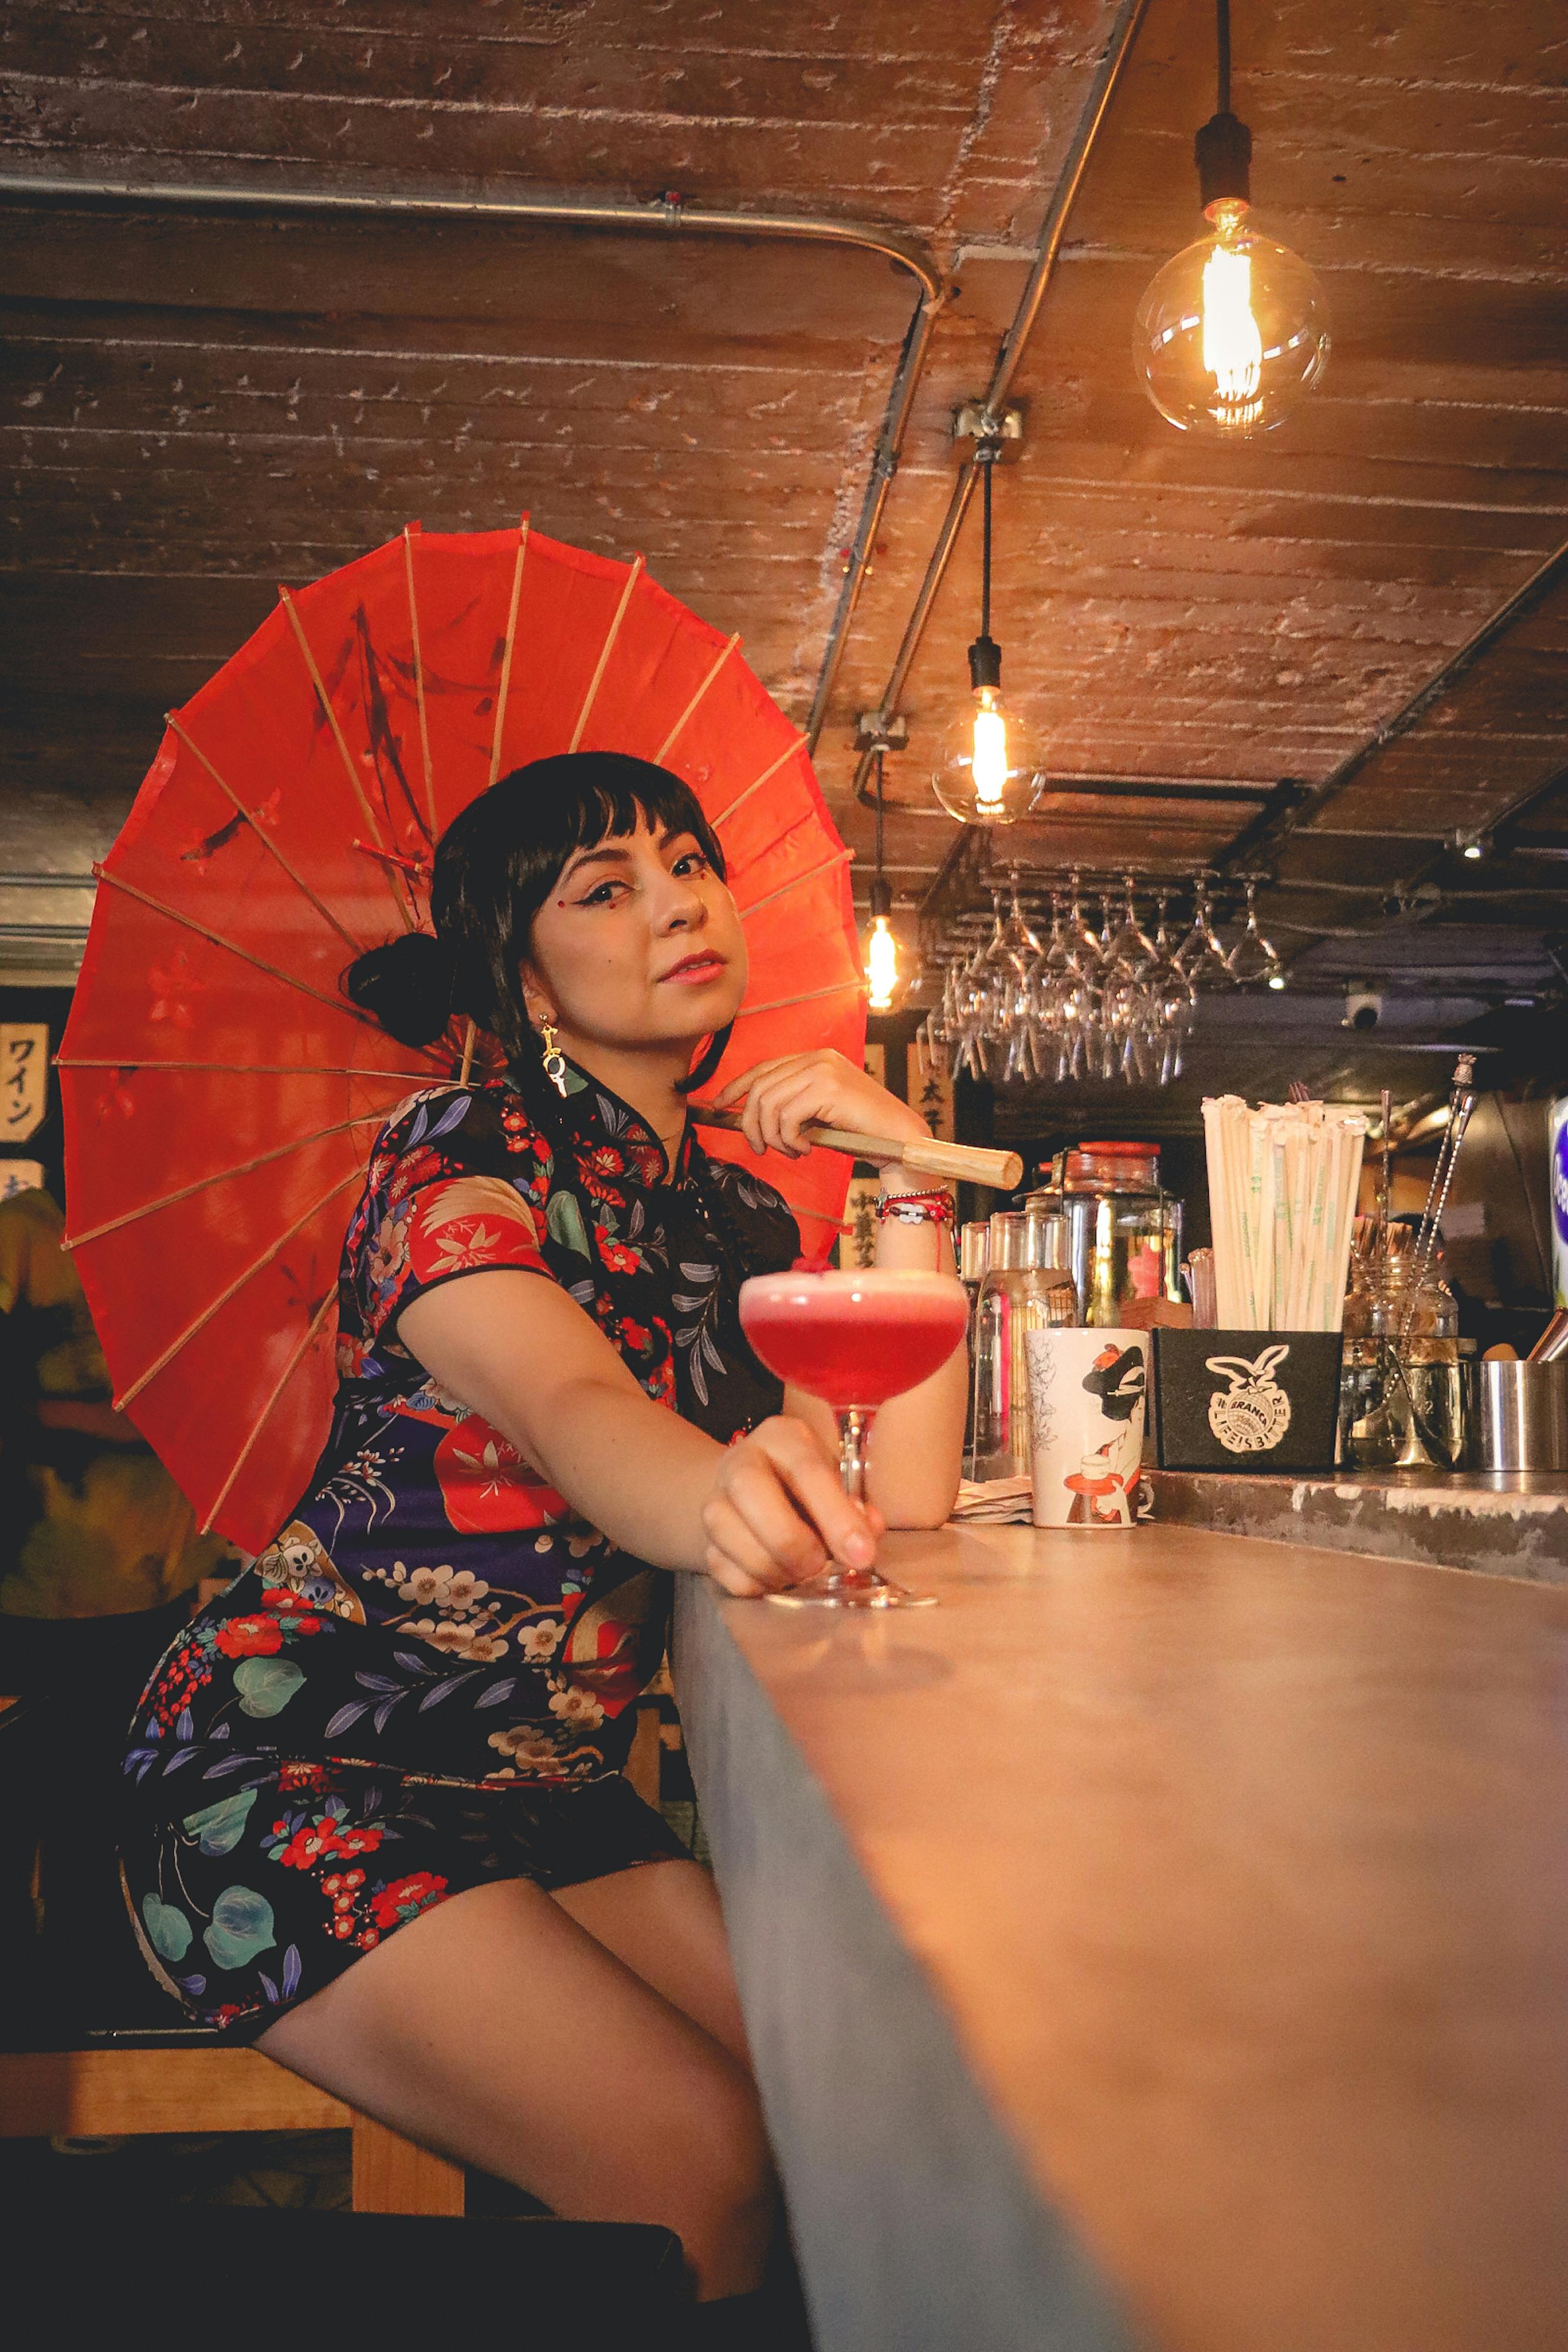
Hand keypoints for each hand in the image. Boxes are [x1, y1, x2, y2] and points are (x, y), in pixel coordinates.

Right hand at [700, 1415, 886, 1597]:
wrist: (755, 1493)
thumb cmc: (808, 1488)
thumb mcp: (838, 1484)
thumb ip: (855, 1508)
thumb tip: (867, 1533)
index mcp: (782, 1438)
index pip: (807, 1470)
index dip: (836, 1517)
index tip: (861, 1555)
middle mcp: (740, 1460)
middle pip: (750, 1492)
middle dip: (791, 1542)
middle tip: (819, 1567)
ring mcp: (715, 1498)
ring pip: (727, 1533)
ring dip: (771, 1567)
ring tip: (799, 1573)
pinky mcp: (704, 1536)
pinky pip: (719, 1567)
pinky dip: (753, 1583)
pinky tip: (776, 1578)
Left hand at [710, 1048, 928, 1163]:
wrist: (900, 1139)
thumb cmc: (860, 1131)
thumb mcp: (818, 1113)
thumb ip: (791, 1106)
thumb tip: (749, 1119)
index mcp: (815, 1058)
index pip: (763, 1068)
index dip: (735, 1087)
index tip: (718, 1107)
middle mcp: (818, 1058)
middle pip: (760, 1087)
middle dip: (750, 1123)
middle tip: (759, 1148)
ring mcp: (823, 1071)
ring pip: (769, 1103)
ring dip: (772, 1136)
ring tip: (790, 1151)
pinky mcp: (829, 1089)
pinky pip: (786, 1117)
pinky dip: (789, 1139)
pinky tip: (806, 1149)